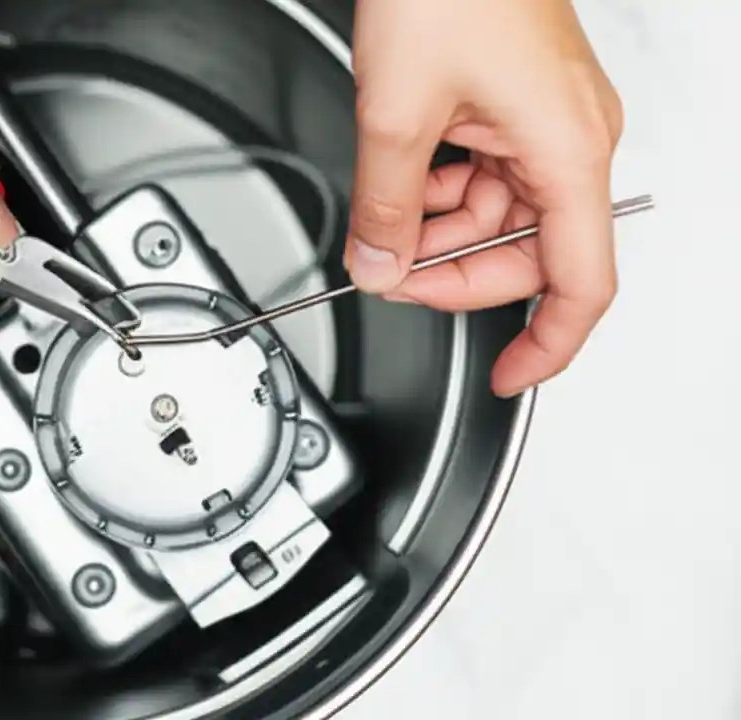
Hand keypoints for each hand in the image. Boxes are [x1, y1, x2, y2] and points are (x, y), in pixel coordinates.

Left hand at [343, 0, 622, 397]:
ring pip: (498, 215)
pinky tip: (401, 186)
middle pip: (528, 252)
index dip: (547, 345)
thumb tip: (379, 265)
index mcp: (569, 151)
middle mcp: (571, 140)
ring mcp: (546, 121)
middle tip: (389, 276)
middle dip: (453, 274)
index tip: (508, 377)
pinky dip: (439, 191)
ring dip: (437, 232)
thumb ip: (385, 205)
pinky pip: (484, 174)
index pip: (580, 283)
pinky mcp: (516, 105)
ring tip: (383, 227)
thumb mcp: (396, 112)